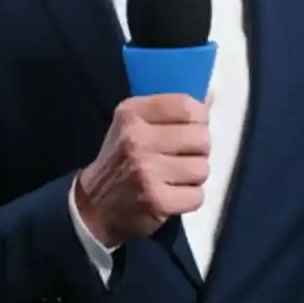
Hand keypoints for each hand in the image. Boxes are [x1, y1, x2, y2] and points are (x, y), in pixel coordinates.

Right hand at [75, 93, 211, 246]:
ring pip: (202, 168)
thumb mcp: (134, 125)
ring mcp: (146, 172)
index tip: (193, 128)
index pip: (186, 106)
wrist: (93, 205)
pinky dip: (189, 198)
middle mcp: (137, 139)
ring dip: (194, 176)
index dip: (199, 118)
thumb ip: (170, 110)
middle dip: (198, 150)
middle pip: (201, 138)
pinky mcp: (157, 201)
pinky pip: (198, 196)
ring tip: (175, 177)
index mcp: (131, 113)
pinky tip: (173, 195)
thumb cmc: (121, 159)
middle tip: (182, 157)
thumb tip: (210, 97)